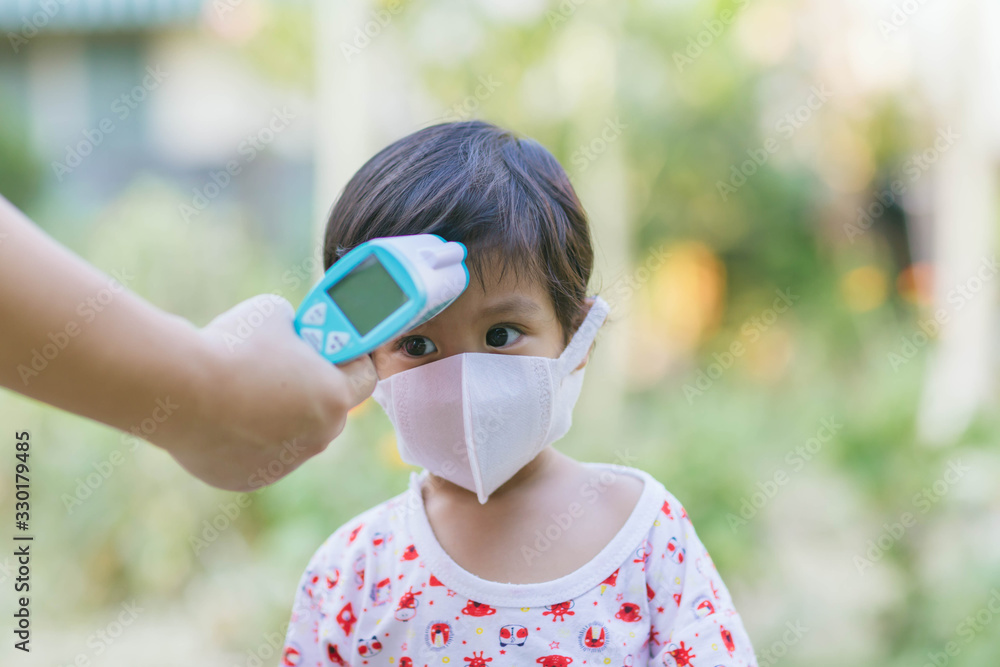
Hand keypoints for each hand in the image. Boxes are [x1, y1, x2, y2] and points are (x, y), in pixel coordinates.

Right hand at [163, 294, 376, 490]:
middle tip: (282, 366)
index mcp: (334, 398)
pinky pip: (257, 455)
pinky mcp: (249, 479)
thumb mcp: (276, 314)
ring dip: (277, 416)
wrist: (179, 388)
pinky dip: (246, 438)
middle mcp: (318, 437)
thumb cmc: (234, 345)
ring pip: (292, 436)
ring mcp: (284, 464)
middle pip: (327, 410)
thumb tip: (292, 335)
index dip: (351, 360)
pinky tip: (222, 416)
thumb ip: (296, 331)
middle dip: (310, 388)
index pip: (365, 378)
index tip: (333, 349)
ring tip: (241, 389)